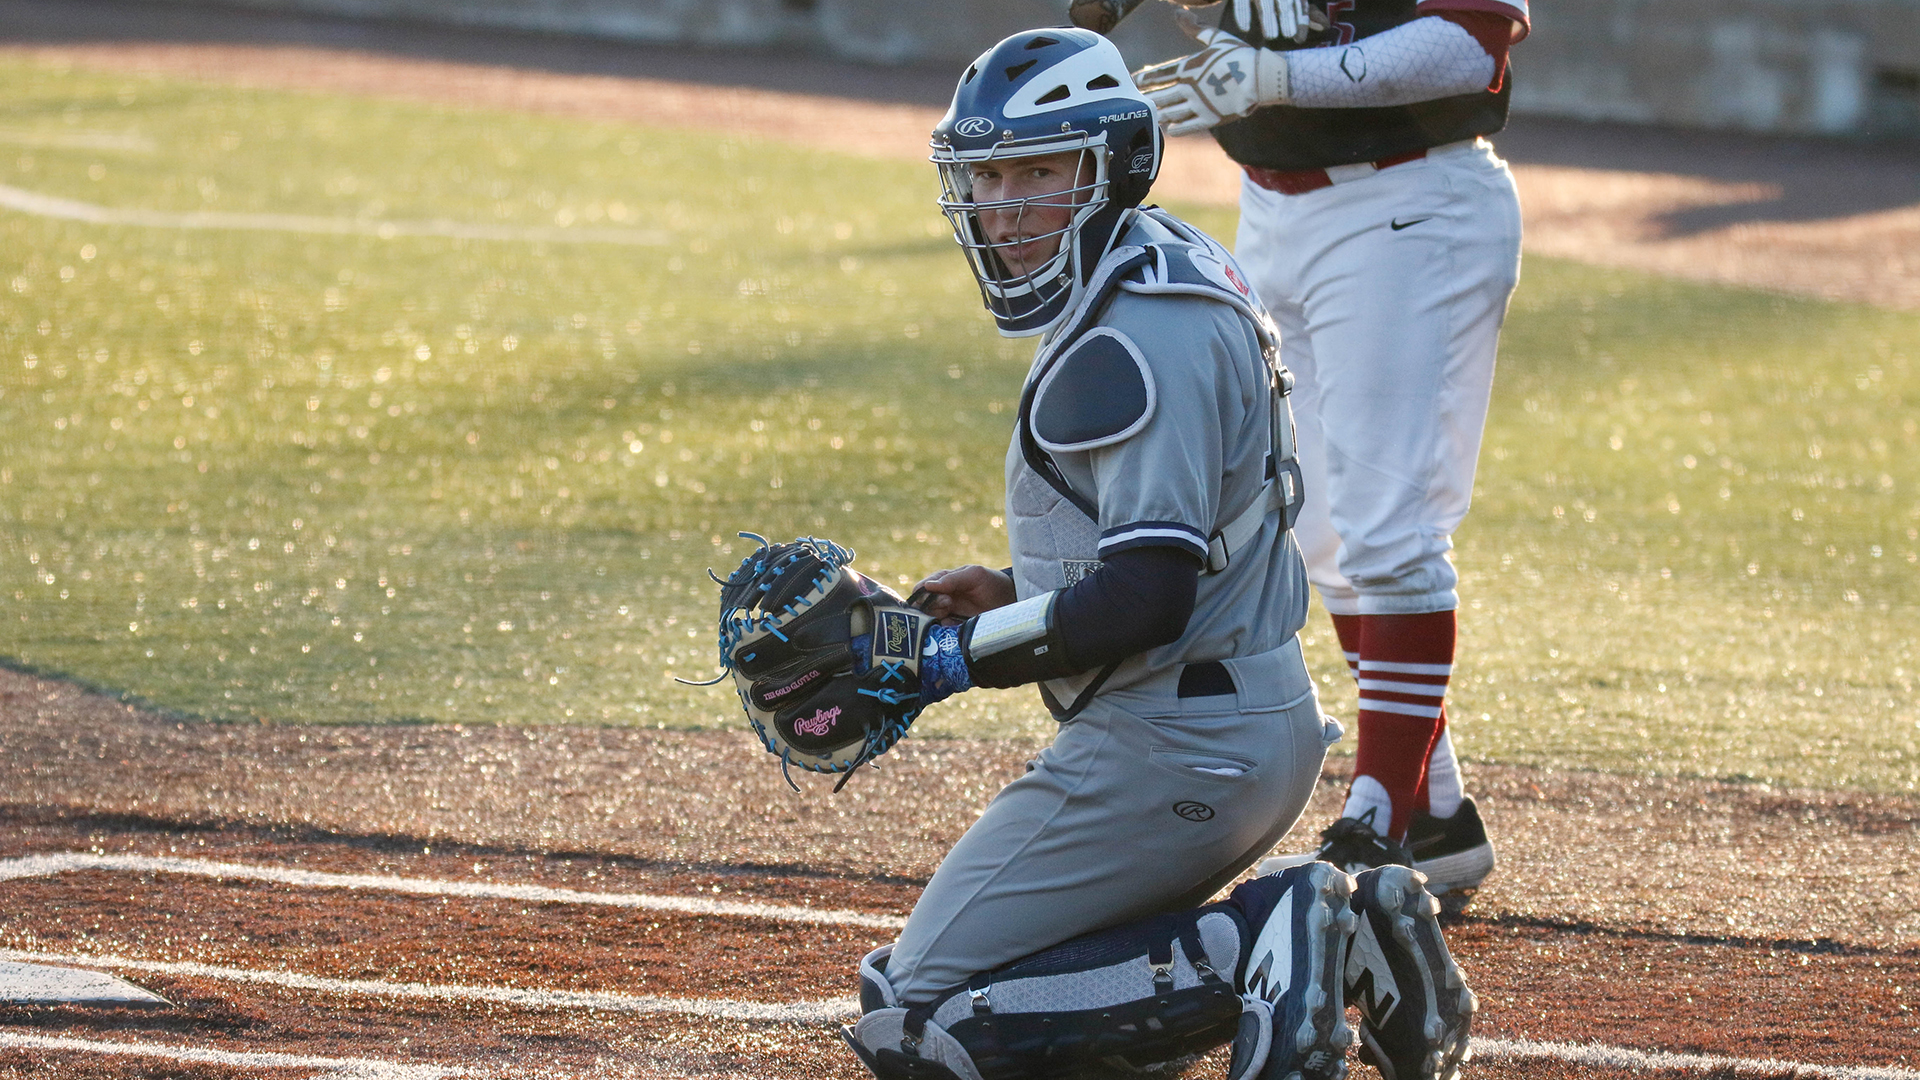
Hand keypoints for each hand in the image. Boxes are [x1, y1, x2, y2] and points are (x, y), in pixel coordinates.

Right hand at [911, 565, 1016, 623]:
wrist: (1010, 602)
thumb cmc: (992, 583)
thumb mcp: (974, 575)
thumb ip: (952, 578)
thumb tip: (928, 586)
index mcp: (944, 582)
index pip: (922, 588)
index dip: (924, 592)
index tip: (938, 593)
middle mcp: (942, 598)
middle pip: (922, 605)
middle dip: (931, 604)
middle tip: (948, 603)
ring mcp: (947, 614)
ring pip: (928, 618)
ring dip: (936, 616)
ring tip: (951, 610)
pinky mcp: (953, 628)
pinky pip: (939, 631)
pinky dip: (942, 629)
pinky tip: (953, 624)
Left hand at [1133, 26, 1289, 136]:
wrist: (1261, 77)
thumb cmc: (1240, 55)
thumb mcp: (1217, 38)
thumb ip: (1196, 28)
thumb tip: (1178, 12)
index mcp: (1189, 67)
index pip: (1161, 74)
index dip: (1146, 78)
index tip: (1135, 82)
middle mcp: (1189, 87)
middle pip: (1162, 96)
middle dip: (1150, 99)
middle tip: (1139, 102)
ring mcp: (1198, 104)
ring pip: (1171, 112)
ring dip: (1160, 114)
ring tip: (1153, 115)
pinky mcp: (1210, 119)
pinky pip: (1188, 126)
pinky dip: (1177, 128)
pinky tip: (1170, 130)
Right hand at [1229, 0, 1317, 42]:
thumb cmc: (1276, 3)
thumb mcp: (1292, 4)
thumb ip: (1305, 15)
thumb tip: (1324, 26)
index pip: (1298, 3)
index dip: (1300, 19)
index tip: (1299, 39)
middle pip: (1284, 2)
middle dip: (1287, 18)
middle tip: (1289, 35)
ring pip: (1265, 2)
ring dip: (1268, 18)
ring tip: (1271, 36)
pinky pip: (1241, 1)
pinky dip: (1243, 12)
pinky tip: (1245, 28)